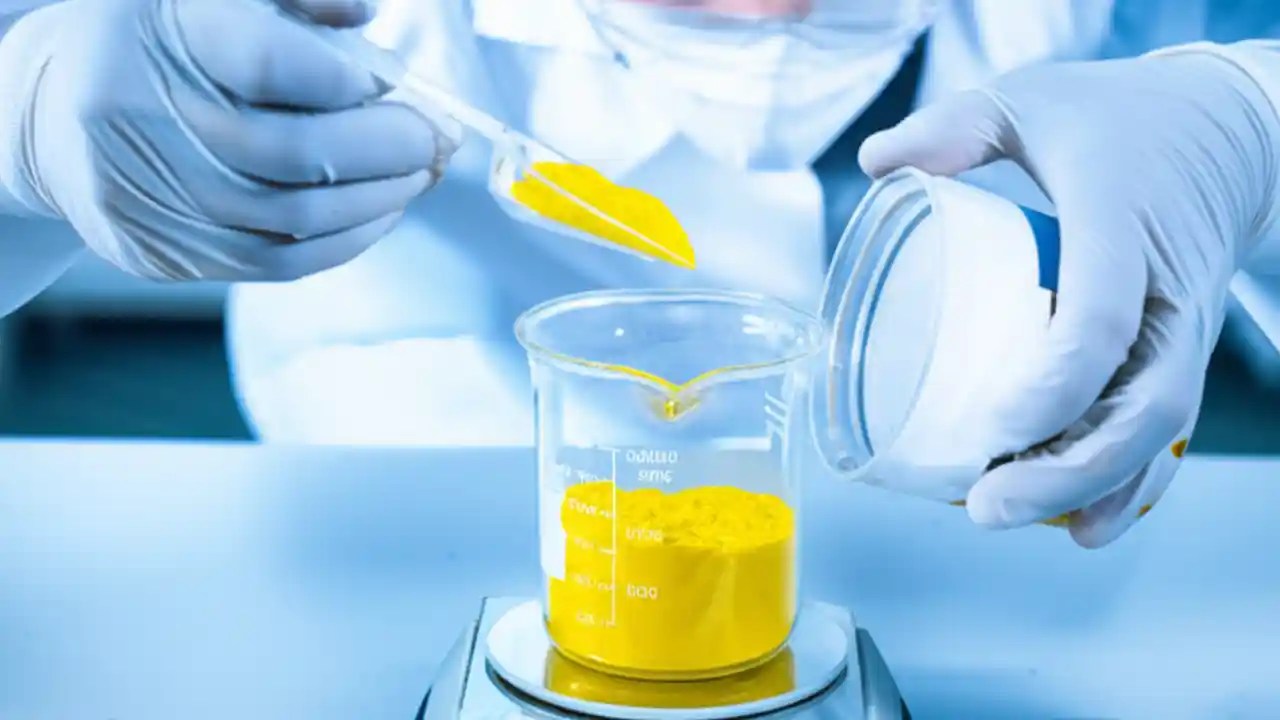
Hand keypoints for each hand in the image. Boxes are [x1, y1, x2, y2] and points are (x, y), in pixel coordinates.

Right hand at [10, 0, 458, 279]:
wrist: (53, 118)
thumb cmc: (158, 45)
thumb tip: (374, 26)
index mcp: (159, 34)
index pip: (270, 62)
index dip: (349, 79)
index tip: (392, 81)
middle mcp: (140, 118)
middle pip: (295, 155)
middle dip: (388, 149)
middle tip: (434, 139)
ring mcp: (146, 196)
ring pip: (295, 220)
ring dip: (379, 199)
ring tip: (418, 173)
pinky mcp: (161, 253)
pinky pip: (277, 262)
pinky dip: (347, 240)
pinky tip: (380, 212)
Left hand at [859, 49, 1278, 546]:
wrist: (1226, 132)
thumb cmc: (1116, 121)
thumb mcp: (1031, 100)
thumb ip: (952, 125)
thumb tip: (872, 163)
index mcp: (1122, 222)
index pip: (1101, 321)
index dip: (1053, 387)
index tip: (994, 426)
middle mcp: (1165, 285)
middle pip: (1141, 401)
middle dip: (1067, 469)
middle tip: (986, 506)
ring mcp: (1182, 324)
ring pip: (1159, 427)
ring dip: (1093, 488)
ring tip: (1017, 521)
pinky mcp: (1182, 349)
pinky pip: (1169, 428)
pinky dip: (1131, 483)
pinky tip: (1083, 526)